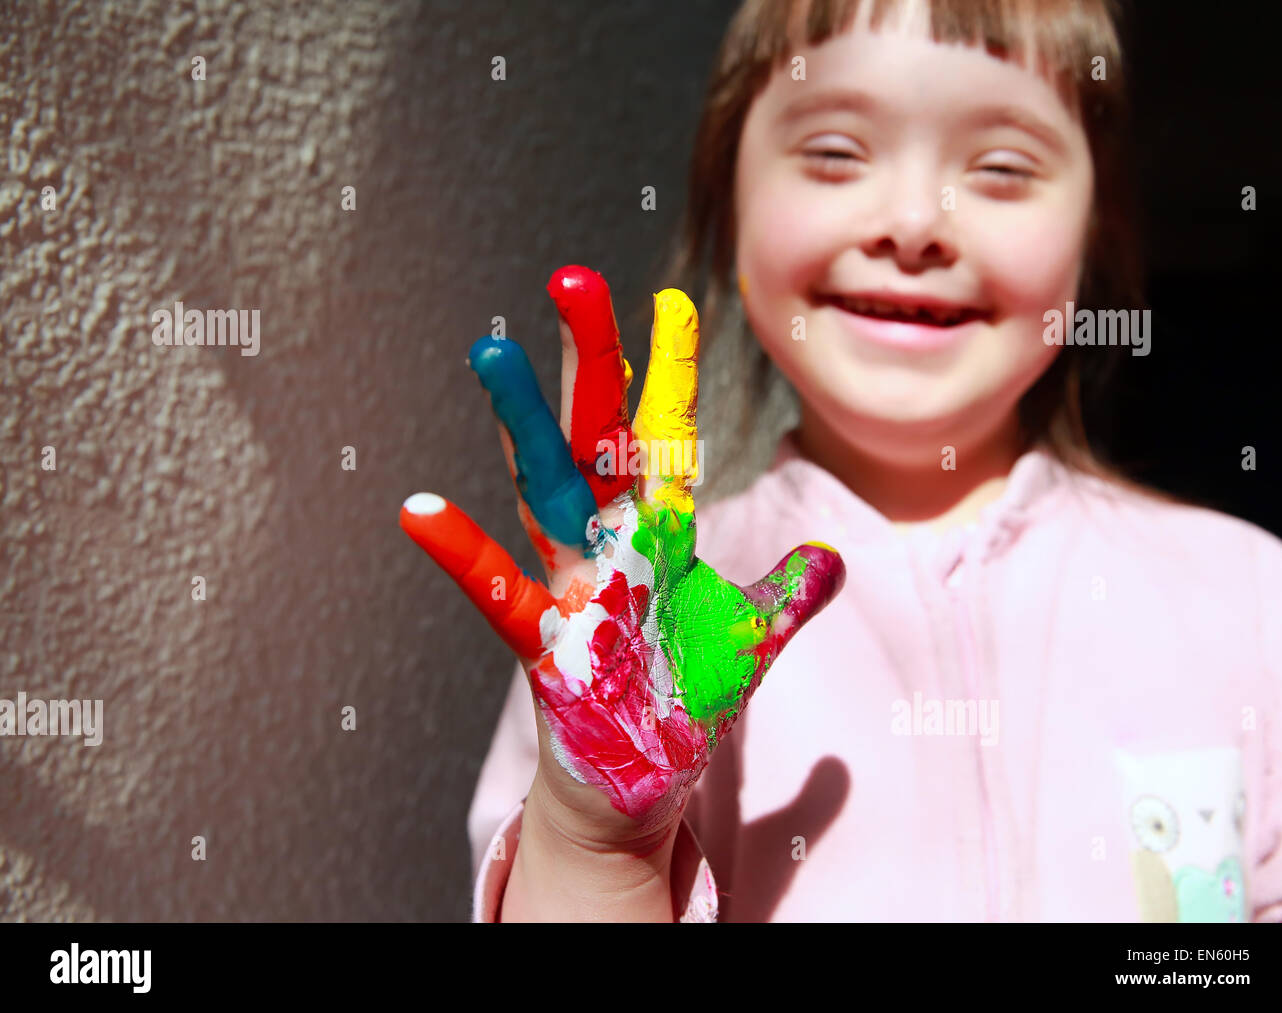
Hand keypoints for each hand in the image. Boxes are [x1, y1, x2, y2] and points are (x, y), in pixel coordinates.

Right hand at [401, 265, 844, 839]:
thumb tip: (830, 559)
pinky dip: (461, 555)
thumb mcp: (746, 640)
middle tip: (574, 280)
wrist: (642, 777)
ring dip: (520, 423)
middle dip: (589, 362)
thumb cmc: (683, 699)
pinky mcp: (546, 643)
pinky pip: (499, 593)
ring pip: (542, 488)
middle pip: (593, 436)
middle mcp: (607, 543)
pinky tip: (419, 511)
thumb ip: (786, 596)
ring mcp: (571, 585)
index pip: (663, 437)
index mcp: (655, 533)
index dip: (669, 373)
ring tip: (493, 350)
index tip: (673, 301)